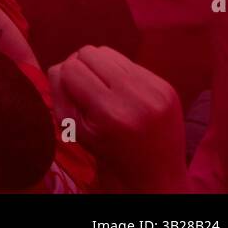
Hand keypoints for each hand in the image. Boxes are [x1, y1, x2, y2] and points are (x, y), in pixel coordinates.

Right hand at [49, 45, 186, 191]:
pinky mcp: (167, 85)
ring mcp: (156, 89)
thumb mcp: (74, 131)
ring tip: (105, 90)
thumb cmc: (109, 153)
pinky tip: (124, 94)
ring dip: (100, 67)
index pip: (71, 68)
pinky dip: (120, 74)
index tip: (72, 94)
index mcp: (111, 114)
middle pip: (89, 52)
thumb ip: (60, 94)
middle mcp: (136, 97)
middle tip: (86, 89)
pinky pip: (129, 62)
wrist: (156, 175)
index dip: (66, 79)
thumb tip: (60, 65)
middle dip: (81, 67)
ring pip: (109, 52)